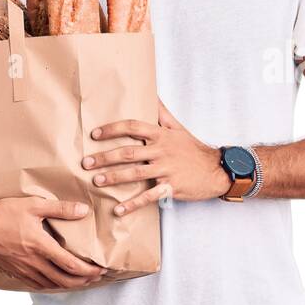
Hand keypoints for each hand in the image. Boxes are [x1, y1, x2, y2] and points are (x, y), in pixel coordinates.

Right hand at [0, 196, 106, 292]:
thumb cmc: (3, 213)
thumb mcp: (33, 205)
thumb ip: (60, 209)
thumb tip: (83, 210)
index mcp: (40, 246)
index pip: (71, 265)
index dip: (89, 271)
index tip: (100, 269)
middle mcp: (32, 262)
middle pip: (64, 280)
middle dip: (83, 281)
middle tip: (96, 277)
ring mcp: (22, 269)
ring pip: (51, 285)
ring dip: (68, 285)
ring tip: (81, 280)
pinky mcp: (13, 271)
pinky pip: (36, 284)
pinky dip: (51, 285)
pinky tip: (56, 281)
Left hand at [82, 97, 231, 216]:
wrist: (217, 170)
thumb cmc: (194, 149)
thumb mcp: (179, 128)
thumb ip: (162, 113)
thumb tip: (152, 94)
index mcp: (161, 135)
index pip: (133, 127)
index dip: (112, 129)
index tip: (95, 134)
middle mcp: (162, 151)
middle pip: (128, 152)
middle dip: (105, 157)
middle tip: (86, 162)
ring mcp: (166, 170)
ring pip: (135, 174)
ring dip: (113, 178)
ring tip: (96, 182)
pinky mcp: (171, 187)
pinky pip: (149, 196)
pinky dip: (133, 204)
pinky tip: (118, 210)